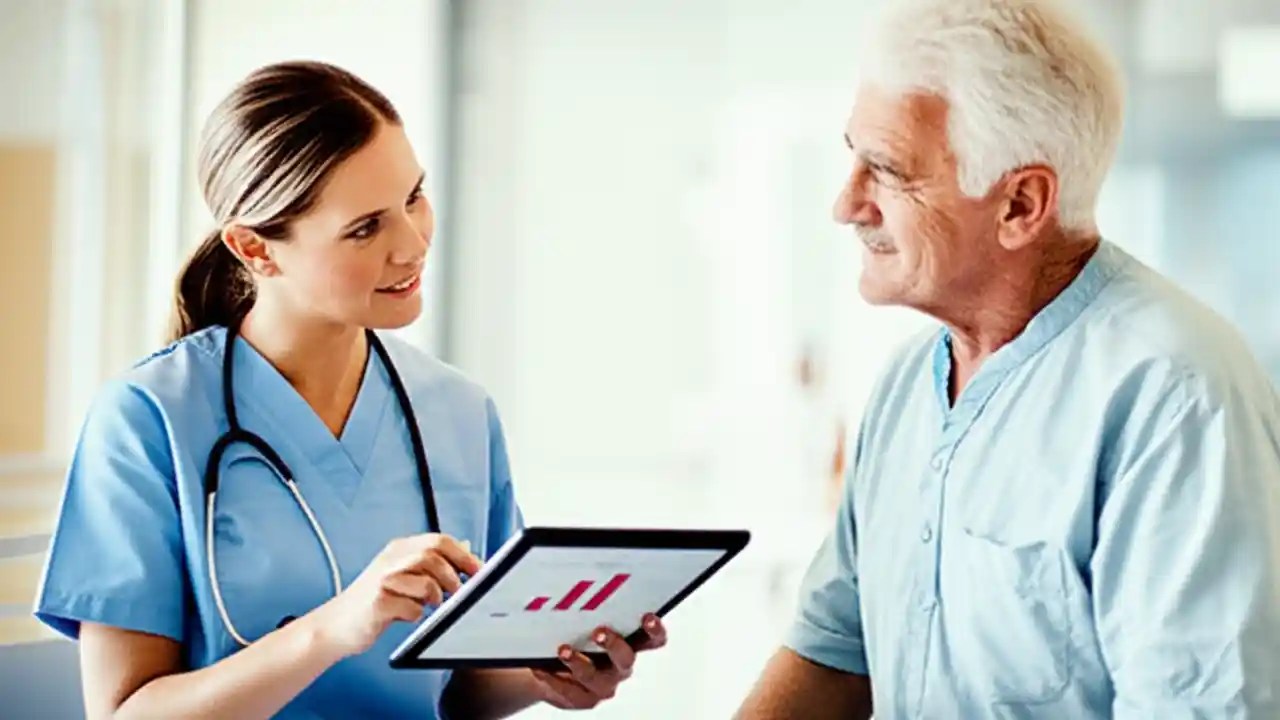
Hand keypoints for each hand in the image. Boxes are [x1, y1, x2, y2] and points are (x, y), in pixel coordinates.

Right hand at [308, 533, 481, 657]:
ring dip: (435, 597)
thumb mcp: (401, 574)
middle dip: (452, 576)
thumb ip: (430, 561)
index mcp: (398, 549)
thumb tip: (466, 548)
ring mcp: (382, 581)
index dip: (463, 556)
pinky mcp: (377, 604)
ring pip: (427, 582)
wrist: (335, 625)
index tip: (479, 571)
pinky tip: (406, 616)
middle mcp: (390, 560)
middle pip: (434, 556)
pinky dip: (416, 615)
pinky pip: (411, 609)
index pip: (439, 540)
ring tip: (428, 605)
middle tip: (457, 593)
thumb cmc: (374, 601)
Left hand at [530, 614, 667, 709]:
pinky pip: (571, 693)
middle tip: (598, 632)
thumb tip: (576, 586)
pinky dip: (554, 679)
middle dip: (614, 645)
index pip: (653, 639)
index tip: (646, 617)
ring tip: (562, 650)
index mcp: (630, 644)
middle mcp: (620, 666)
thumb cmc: (574, 634)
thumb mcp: (584, 617)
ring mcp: (604, 685)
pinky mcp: (584, 699)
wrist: (551, 664)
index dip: (654, 630)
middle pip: (626, 659)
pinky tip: (541, 667)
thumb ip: (589, 605)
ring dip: (580, 664)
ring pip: (598, 679)